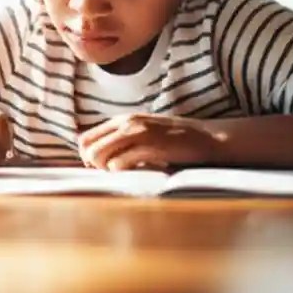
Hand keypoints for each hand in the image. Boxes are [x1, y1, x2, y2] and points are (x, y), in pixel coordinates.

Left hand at [77, 113, 225, 171]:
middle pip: (88, 148)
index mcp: (122, 120)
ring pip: (100, 155)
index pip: (85, 138)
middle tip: (108, 173)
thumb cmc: (174, 139)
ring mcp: (138, 134)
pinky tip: (134, 173)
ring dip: (105, 169)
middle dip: (92, 164)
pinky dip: (121, 172)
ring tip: (121, 173)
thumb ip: (122, 139)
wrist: (207, 138)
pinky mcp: (150, 147)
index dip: (85, 156)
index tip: (97, 167)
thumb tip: (96, 157)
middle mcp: (126, 123)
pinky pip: (120, 163)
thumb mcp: (143, 131)